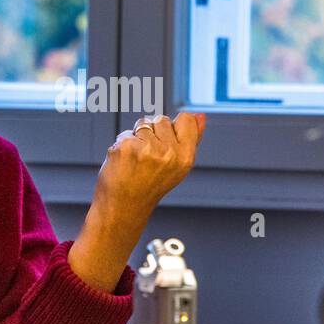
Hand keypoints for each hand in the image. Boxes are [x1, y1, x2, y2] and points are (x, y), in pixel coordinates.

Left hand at [67, 112, 205, 292]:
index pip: (185, 119)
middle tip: (148, 159)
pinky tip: (124, 162)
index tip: (164, 145)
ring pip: (143, 123)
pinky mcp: (127, 147)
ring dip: (137, 137)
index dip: (172, 128)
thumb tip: (201, 116)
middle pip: (162, 119)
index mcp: (186, 157)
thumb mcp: (177, 165)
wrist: (124, 207)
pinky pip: (126, 133)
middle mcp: (169, 153)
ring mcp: (147, 149)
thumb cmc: (150, 186)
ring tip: (136, 160)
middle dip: (153, 133)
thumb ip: (191, 139)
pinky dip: (122, 144)